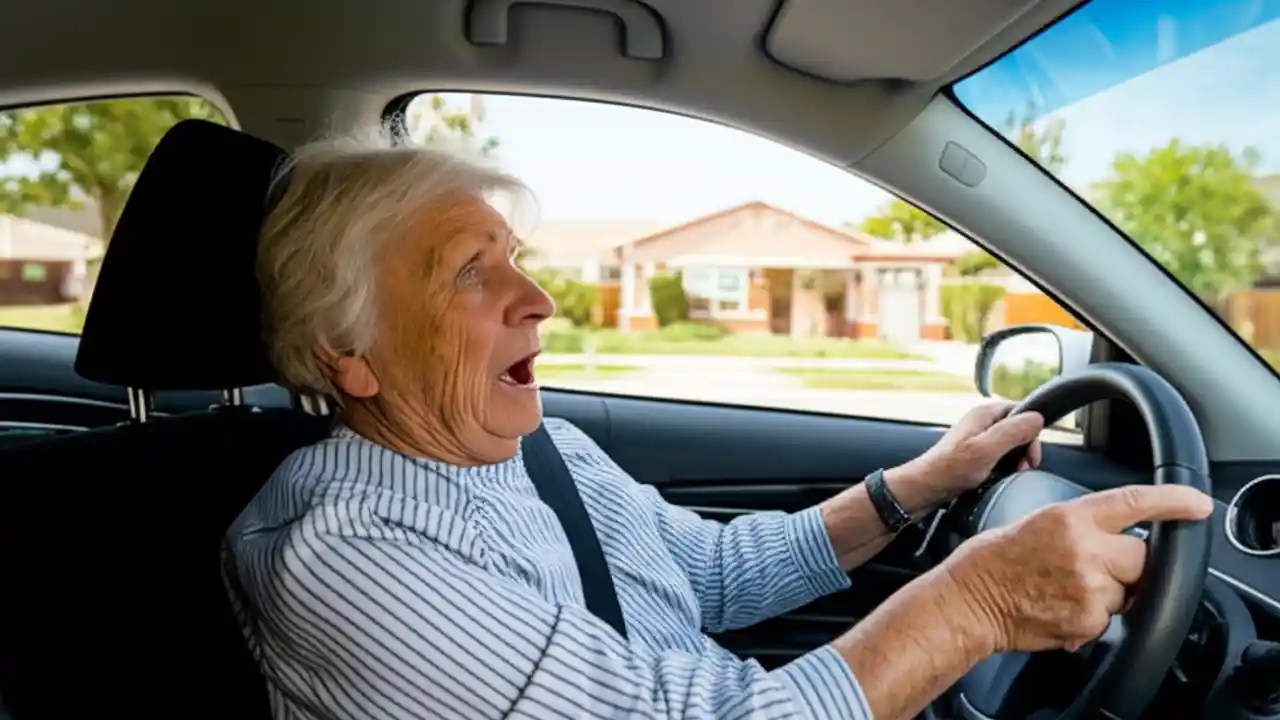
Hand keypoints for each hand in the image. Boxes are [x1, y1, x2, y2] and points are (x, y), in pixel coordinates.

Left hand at [887, 401, 1045, 514]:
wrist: (924, 489)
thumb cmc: (950, 470)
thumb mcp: (986, 449)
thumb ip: (1013, 432)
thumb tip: (1037, 418)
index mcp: (984, 414)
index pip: (1023, 411)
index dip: (1032, 432)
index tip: (1031, 455)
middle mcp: (982, 422)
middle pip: (1019, 429)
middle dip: (1025, 449)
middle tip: (1023, 468)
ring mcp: (978, 439)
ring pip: (1011, 445)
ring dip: (1016, 461)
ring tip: (1009, 475)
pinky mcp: (975, 455)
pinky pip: (1000, 457)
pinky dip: (1004, 468)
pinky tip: (998, 478)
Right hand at [940, 484, 1213, 653]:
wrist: (968, 600)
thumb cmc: (991, 560)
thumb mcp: (1037, 522)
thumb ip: (1081, 527)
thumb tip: (1114, 539)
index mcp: (1069, 518)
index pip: (1133, 503)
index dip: (1172, 501)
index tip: (1196, 503)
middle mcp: (1084, 550)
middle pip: (1143, 557)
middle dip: (1131, 565)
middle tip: (1099, 568)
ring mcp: (1088, 588)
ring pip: (1127, 593)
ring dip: (1108, 594)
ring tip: (1065, 590)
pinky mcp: (1086, 621)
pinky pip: (1108, 620)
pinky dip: (1090, 618)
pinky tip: (1059, 607)